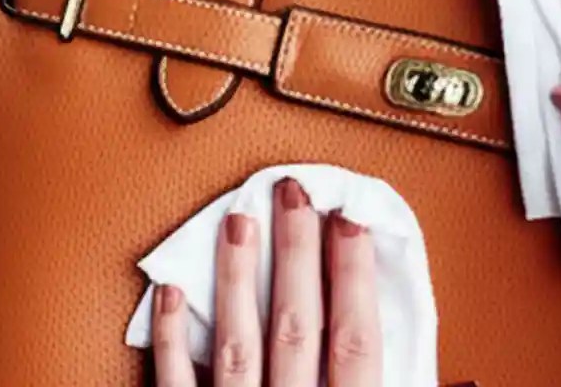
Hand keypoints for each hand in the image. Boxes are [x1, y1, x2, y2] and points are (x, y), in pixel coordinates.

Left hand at [151, 179, 381, 385]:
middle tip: (293, 193)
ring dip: (237, 278)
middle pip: (296, 328)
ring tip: (237, 221)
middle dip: (296, 254)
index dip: (355, 275)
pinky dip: (171, 339)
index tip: (351, 218)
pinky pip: (177, 386)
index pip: (356, 340)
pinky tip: (171, 290)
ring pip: (237, 347)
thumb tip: (389, 324)